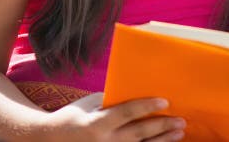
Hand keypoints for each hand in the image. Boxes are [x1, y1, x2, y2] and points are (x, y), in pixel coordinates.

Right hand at [42, 93, 184, 140]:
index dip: (147, 106)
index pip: (127, 112)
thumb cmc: (72, 117)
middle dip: (162, 126)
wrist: (48, 141)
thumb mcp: (89, 104)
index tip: (165, 101)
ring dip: (162, 141)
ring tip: (179, 133)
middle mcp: (104, 141)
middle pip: (139, 133)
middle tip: (180, 120)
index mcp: (97, 123)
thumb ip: (111, 101)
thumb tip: (137, 91)